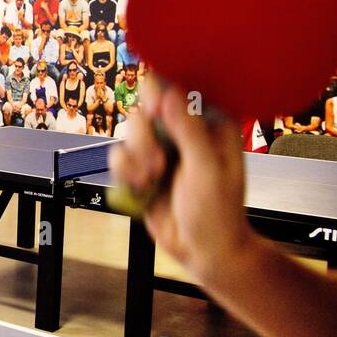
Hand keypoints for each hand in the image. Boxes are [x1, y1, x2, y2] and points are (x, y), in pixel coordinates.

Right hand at [108, 78, 252, 275]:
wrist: (202, 250)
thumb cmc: (217, 214)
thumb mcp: (207, 171)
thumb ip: (189, 131)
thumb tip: (171, 94)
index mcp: (210, 121)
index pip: (180, 86)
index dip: (160, 94)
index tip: (155, 112)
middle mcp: (184, 128)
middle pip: (146, 105)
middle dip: (145, 136)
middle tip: (157, 163)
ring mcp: (162, 146)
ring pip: (129, 129)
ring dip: (134, 157)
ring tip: (150, 180)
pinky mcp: (142, 165)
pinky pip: (119, 154)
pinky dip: (124, 171)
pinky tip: (140, 187)